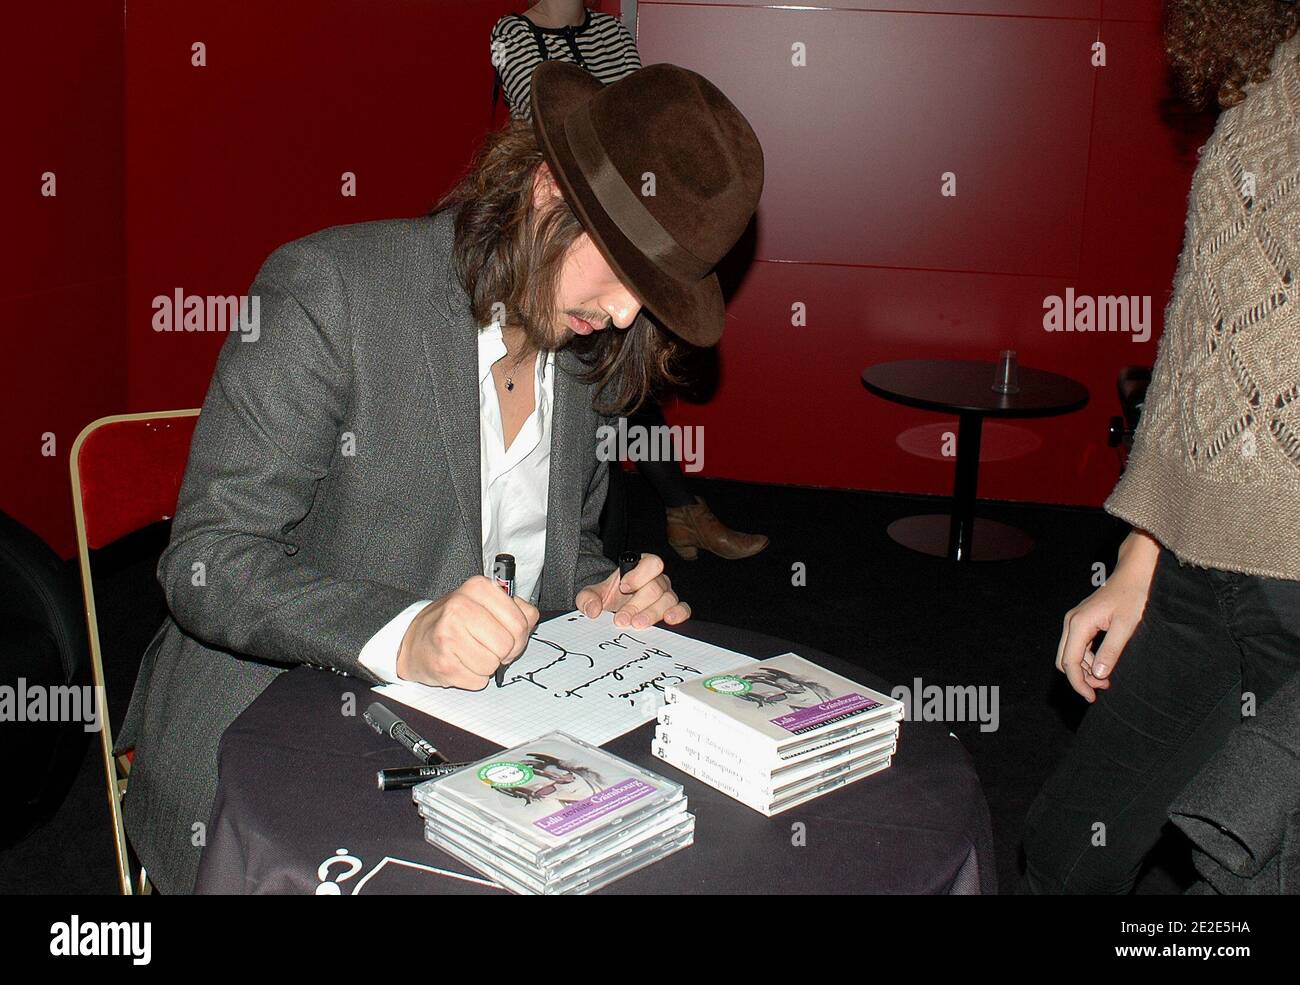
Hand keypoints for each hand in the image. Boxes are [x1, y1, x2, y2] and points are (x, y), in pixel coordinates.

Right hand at [396, 576, 537, 688]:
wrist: (413, 640)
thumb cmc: (453, 623)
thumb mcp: (485, 604)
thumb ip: (515, 609)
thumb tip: (529, 623)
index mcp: (477, 588)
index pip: (521, 621)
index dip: (519, 635)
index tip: (504, 634)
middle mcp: (460, 607)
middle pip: (509, 644)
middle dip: (503, 652)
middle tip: (487, 647)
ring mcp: (449, 635)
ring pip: (494, 665)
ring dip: (486, 666)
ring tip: (470, 654)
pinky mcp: (444, 663)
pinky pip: (479, 681)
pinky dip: (473, 678)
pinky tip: (459, 663)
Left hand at [575, 553, 690, 629]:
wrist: (613, 611)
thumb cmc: (608, 598)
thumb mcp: (592, 595)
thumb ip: (587, 598)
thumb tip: (593, 610)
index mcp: (640, 567)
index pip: (650, 563)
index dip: (639, 574)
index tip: (624, 587)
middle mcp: (657, 579)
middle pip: (655, 587)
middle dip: (637, 604)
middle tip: (621, 619)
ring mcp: (667, 594)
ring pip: (667, 600)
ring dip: (651, 613)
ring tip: (636, 625)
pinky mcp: (673, 609)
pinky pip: (683, 609)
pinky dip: (678, 614)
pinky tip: (668, 620)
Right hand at [1055, 529, 1159, 701]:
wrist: (1135, 573)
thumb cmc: (1133, 596)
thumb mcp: (1126, 626)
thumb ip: (1111, 650)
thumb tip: (1100, 674)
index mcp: (1079, 624)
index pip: (1069, 662)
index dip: (1078, 683)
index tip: (1092, 698)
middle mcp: (1071, 622)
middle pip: (1065, 660)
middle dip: (1081, 678)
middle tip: (1103, 688)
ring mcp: (1075, 621)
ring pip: (1071, 654)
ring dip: (1086, 669)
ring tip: (1109, 678)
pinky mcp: (1083, 621)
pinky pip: (1078, 646)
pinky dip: (1088, 659)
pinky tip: (1105, 664)